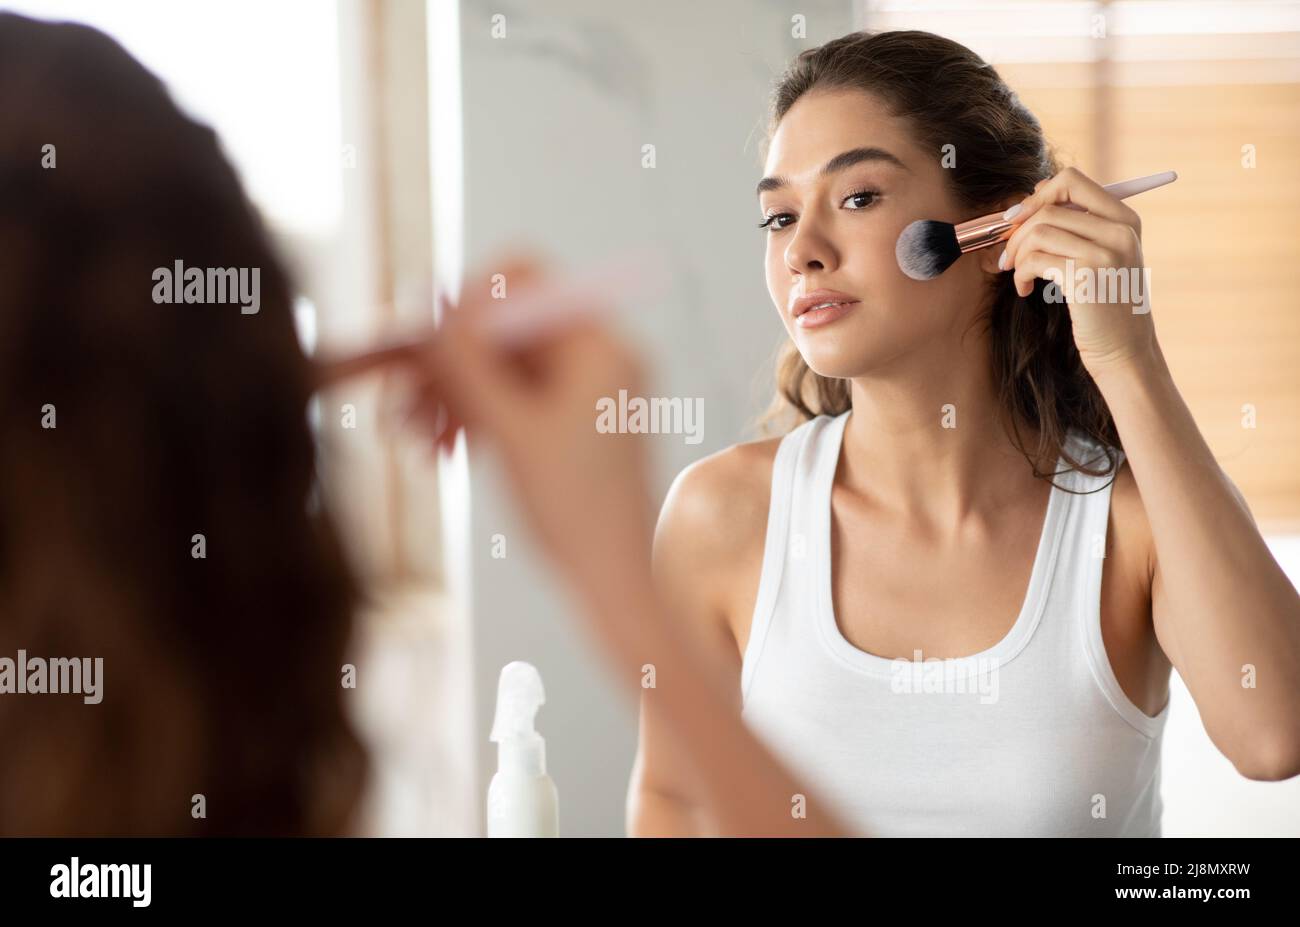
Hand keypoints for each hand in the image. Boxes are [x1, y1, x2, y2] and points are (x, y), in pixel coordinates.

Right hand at [412, 262, 656, 599]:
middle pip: (506, 326)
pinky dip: (477, 417)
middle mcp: (600, 356)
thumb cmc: (575, 509)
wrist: (614, 580)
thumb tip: (432, 302)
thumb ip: (468, 362)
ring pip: (503, 366)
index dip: (466, 300)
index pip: (525, 280)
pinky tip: (442, 450)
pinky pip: (515, 397)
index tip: (424, 341)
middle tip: (400, 402)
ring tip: (414, 440)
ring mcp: (588, 389)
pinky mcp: (573, 420)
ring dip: (453, 395)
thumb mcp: (509, 428)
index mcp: (600, 345)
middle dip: (450, 363)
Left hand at [998, 166, 1158, 378]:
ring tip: (1019, 275)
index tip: (1019, 219)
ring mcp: (1106, 252)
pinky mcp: (1087, 276)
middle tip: (1008, 255)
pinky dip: (1021, 274)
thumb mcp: (1102, 258)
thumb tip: (1033, 194)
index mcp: (1125, 218)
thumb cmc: (1104, 306)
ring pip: (1038, 231)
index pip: (1073, 180)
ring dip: (1017, 254)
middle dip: (1017, 229)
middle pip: (1049, 205)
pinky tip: (1026, 289)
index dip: (1037, 196)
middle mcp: (1120, 230)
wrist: (1124, 351)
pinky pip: (1035, 259)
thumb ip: (1079, 227)